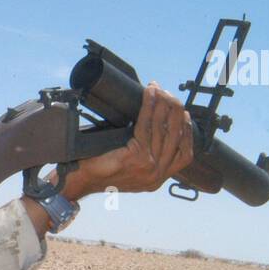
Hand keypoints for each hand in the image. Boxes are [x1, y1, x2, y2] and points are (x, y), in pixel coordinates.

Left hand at [68, 81, 193, 197]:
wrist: (81, 179)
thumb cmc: (100, 169)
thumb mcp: (130, 167)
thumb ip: (145, 155)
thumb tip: (155, 126)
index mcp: (157, 179)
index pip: (184, 155)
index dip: (187, 132)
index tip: (184, 114)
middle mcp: (157, 176)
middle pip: (176, 137)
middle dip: (175, 111)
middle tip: (169, 94)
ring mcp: (149, 167)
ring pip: (163, 129)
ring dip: (162, 105)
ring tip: (159, 90)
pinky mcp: (137, 158)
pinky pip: (146, 126)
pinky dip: (149, 107)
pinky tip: (150, 95)